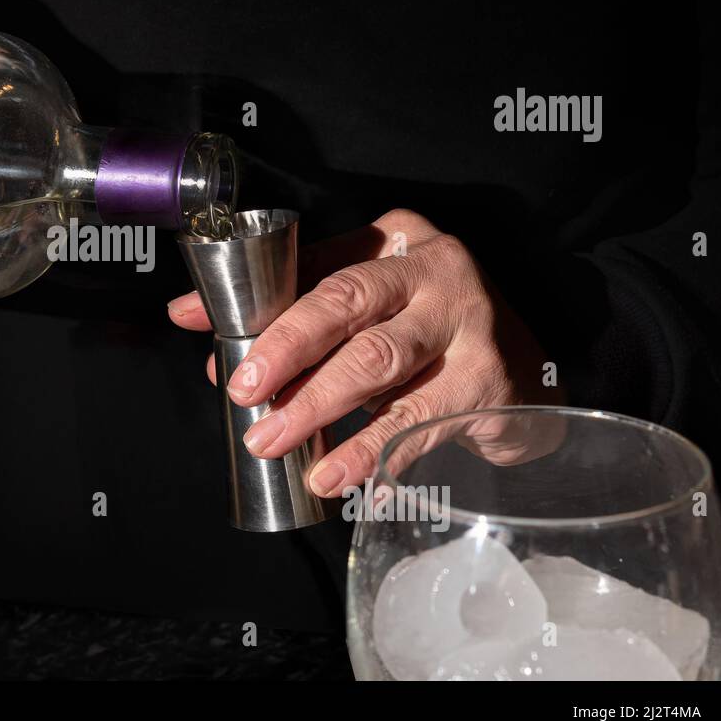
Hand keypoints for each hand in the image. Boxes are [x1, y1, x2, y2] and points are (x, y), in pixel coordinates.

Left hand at [168, 209, 561, 496]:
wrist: (527, 370)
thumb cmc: (428, 331)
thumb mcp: (367, 305)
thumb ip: (289, 307)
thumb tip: (193, 320)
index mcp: (396, 240)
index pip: (317, 269)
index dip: (260, 306)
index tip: (207, 335)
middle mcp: (435, 272)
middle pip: (347, 305)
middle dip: (286, 350)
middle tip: (245, 394)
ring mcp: (467, 324)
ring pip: (380, 363)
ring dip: (319, 408)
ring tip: (276, 441)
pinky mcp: (488, 381)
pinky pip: (420, 423)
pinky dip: (376, 455)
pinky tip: (342, 480)